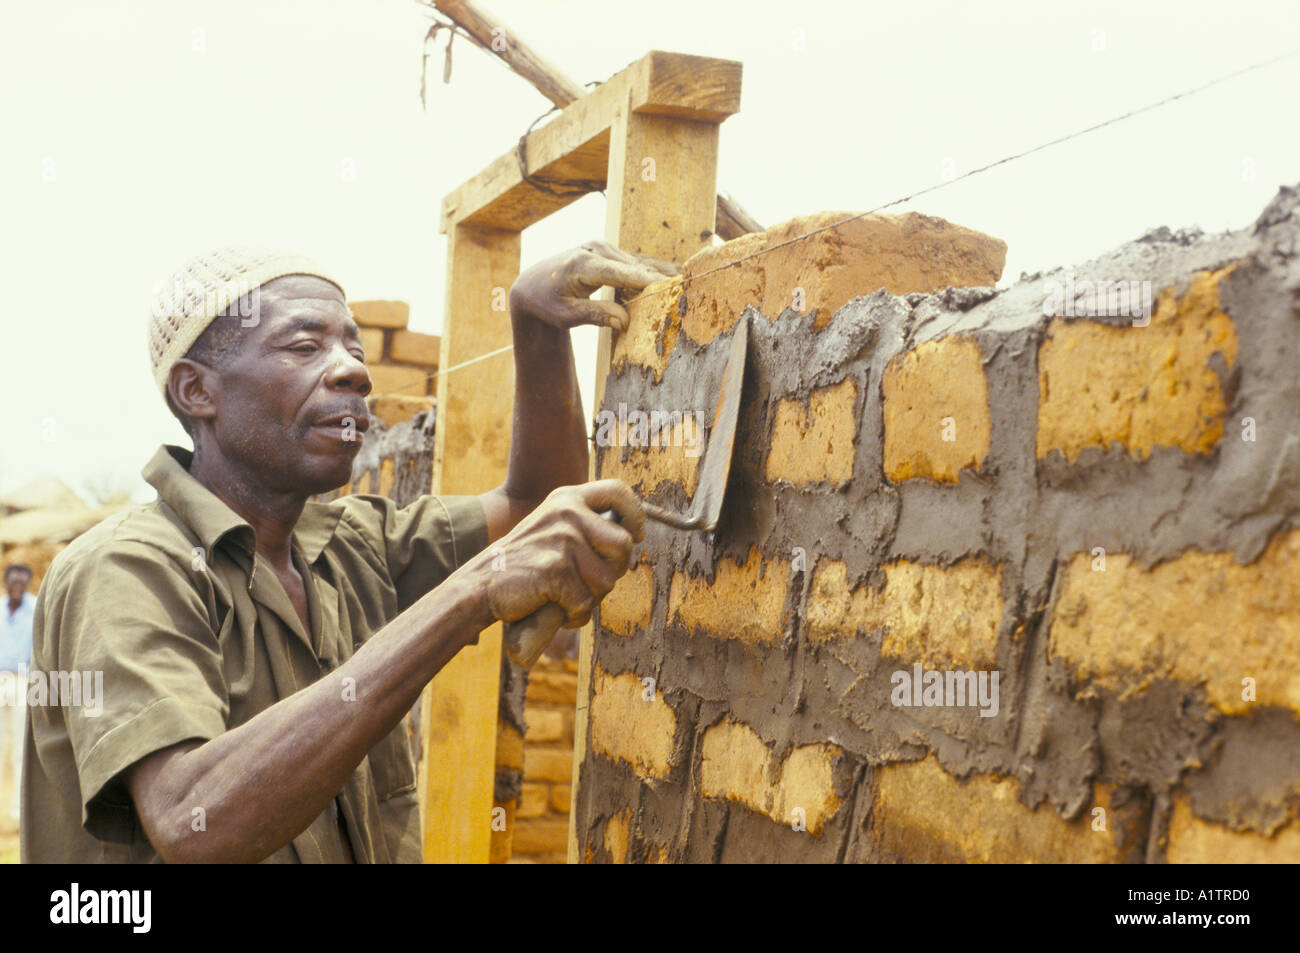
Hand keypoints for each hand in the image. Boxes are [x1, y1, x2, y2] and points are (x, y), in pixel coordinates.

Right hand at [472, 480, 645, 629]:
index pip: (617, 491)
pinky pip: (585, 603)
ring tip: (563, 595)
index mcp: (566, 499)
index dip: (634, 514)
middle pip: (623, 545)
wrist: (479, 586)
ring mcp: (562, 540)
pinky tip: (552, 607)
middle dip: (612, 571)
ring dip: (590, 599)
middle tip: (586, 582)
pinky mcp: (556, 569)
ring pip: (607, 581)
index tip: (635, 534)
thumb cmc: (523, 564)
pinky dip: (573, 615)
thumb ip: (585, 525)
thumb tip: (630, 536)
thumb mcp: (552, 528)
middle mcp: (567, 513)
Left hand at [508, 240, 679, 331]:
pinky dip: (644, 276)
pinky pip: (630, 263)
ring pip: (635, 264)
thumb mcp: (567, 316)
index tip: (671, 288)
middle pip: (633, 267)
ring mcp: (600, 246)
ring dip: (653, 279)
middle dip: (656, 282)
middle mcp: (593, 249)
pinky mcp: (606, 249)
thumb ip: (596, 316)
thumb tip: (625, 322)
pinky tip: (660, 288)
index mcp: (582, 265)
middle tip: (681, 297)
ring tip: (676, 293)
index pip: (622, 273)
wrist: (532, 285)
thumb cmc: (547, 303)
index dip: (648, 282)